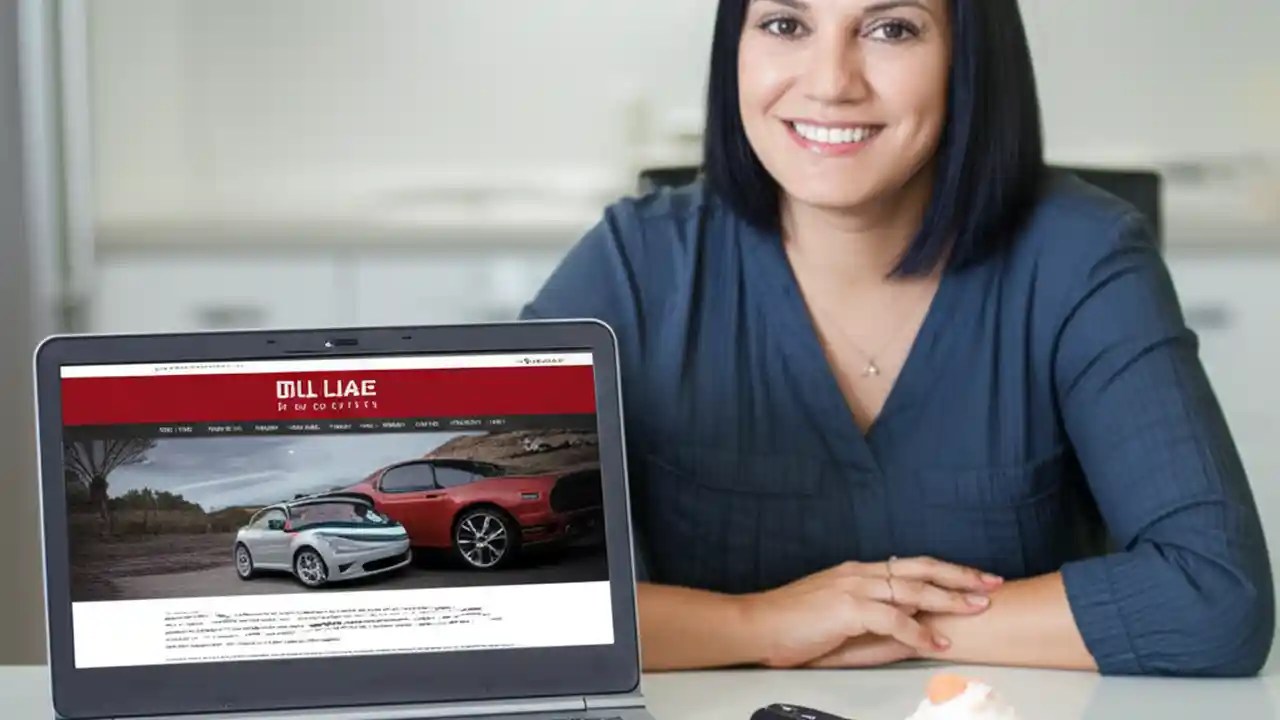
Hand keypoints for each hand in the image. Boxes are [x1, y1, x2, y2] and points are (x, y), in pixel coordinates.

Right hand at [740, 557, 1001, 668]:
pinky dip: (918, 632)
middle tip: (992, 583)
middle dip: (960, 575)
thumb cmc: (791, 623)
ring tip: (976, 608)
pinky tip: (937, 642)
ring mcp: (853, 588)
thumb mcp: (835, 612)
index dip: (946, 570)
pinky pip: (893, 620)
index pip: (912, 565)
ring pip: (912, 590)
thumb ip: (868, 612)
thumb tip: (903, 622)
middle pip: (920, 568)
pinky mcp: (847, 609)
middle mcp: (859, 573)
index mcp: (857, 572)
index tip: (975, 578)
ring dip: (948, 599)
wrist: (757, 624)